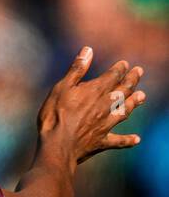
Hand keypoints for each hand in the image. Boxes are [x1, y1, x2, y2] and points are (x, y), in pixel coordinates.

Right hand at [38, 47, 146, 165]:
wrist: (57, 146)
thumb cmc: (55, 116)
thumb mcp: (61, 88)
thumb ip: (76, 70)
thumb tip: (88, 49)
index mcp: (96, 91)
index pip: (113, 76)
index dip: (120, 68)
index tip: (125, 63)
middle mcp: (105, 106)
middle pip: (124, 90)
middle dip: (132, 80)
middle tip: (139, 72)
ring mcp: (105, 124)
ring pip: (124, 111)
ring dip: (134, 103)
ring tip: (142, 96)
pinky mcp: (102, 141)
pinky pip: (118, 141)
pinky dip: (128, 140)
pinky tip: (137, 139)